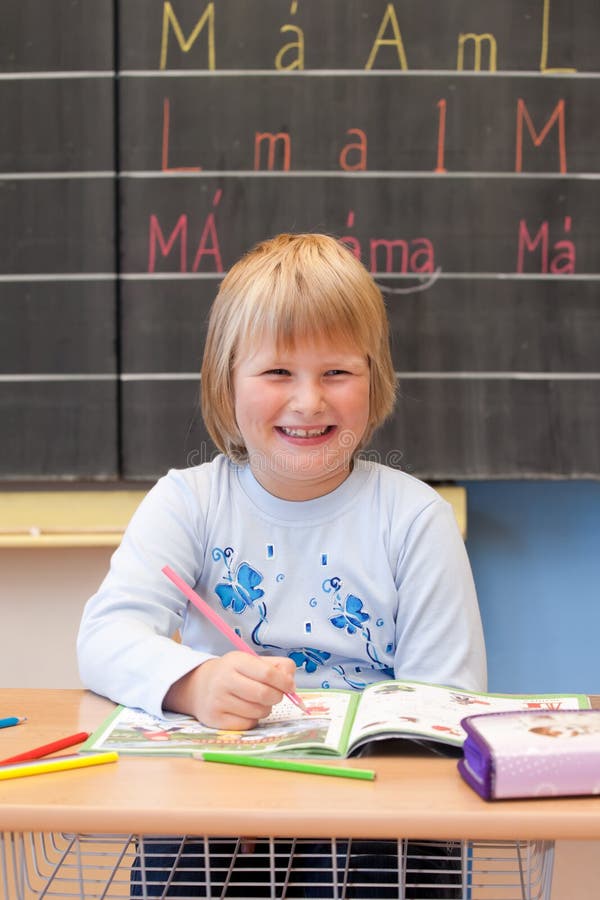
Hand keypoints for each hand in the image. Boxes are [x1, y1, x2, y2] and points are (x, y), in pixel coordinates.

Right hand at [163, 651, 297, 729]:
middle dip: (277, 697)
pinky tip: (246, 711)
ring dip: (265, 708)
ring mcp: (218, 701)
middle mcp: (224, 680)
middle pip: (264, 695)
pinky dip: (253, 719)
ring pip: (258, 712)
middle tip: (275, 695)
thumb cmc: (234, 673)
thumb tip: (291, 684)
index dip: (284, 682)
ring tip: (257, 701)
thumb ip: (277, 667)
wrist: (200, 686)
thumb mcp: (252, 661)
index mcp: (236, 661)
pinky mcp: (216, 719)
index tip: (290, 687)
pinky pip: (248, 724)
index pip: (267, 674)